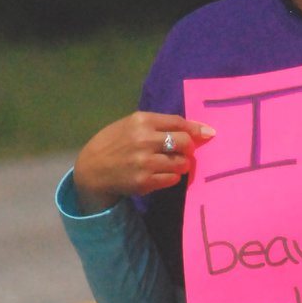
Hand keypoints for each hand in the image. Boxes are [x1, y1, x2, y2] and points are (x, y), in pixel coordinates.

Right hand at [72, 112, 213, 213]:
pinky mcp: (145, 181)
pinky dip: (173, 177)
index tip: (208, 133)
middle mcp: (144, 140)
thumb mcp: (131, 125)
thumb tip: (194, 129)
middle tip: (184, 151)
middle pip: (184, 142)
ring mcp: (145, 162)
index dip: (196, 128)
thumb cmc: (115, 143)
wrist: (93, 169)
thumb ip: (159, 125)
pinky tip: (163, 174)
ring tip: (172, 164)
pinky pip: (173, 179)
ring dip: (181, 164)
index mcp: (141, 121)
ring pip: (181, 163)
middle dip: (189, 148)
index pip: (178, 122)